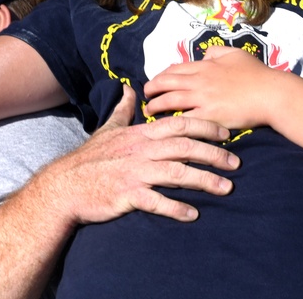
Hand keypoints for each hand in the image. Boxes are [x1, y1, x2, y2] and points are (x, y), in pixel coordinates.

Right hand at [39, 84, 239, 224]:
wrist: (66, 186)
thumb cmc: (90, 159)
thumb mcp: (107, 129)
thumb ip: (123, 109)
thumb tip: (129, 87)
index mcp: (141, 134)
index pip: (179, 124)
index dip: (206, 126)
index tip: (227, 134)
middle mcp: (141, 150)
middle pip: (185, 147)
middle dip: (214, 154)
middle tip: (236, 164)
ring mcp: (134, 172)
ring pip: (176, 173)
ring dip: (203, 181)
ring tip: (225, 189)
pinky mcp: (127, 195)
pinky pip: (156, 201)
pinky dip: (175, 207)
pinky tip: (192, 214)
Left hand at [143, 45, 281, 128]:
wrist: (271, 94)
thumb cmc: (257, 74)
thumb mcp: (236, 54)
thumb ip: (217, 52)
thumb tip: (204, 56)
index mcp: (205, 65)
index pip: (175, 68)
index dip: (161, 75)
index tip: (155, 81)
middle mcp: (200, 80)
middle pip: (166, 82)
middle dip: (152, 88)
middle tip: (146, 95)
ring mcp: (203, 98)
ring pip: (170, 100)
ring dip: (155, 105)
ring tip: (149, 111)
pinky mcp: (209, 116)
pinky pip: (184, 119)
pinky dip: (171, 122)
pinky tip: (165, 127)